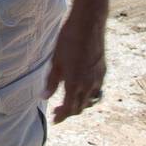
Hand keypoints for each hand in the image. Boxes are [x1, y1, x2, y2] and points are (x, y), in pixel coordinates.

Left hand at [43, 8, 105, 123]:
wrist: (88, 25)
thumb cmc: (67, 40)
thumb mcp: (55, 61)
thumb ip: (51, 81)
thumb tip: (43, 97)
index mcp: (75, 83)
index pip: (69, 108)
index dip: (62, 116)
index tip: (54, 120)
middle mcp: (89, 84)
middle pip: (80, 106)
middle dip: (68, 112)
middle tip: (56, 112)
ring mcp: (98, 78)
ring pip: (90, 99)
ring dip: (79, 104)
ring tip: (67, 102)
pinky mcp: (102, 71)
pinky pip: (96, 89)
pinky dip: (87, 94)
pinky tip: (79, 89)